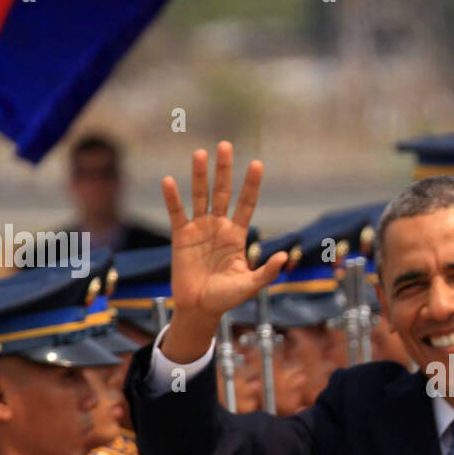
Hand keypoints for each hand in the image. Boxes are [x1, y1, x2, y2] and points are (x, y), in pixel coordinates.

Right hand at [160, 142, 288, 361]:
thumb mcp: (250, 285)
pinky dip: (173, 198)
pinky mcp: (181, 237)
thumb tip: (283, 257)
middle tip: (226, 145)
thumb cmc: (226, 298)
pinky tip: (169, 181)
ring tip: (200, 153)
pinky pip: (177, 213)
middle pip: (222, 192)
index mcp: (237, 235)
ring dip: (199, 175)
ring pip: (200, 196)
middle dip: (224, 170)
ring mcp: (199, 229)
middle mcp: (218, 226)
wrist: (200, 309)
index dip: (251, 185)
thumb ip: (266, 272)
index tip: (257, 163)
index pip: (247, 204)